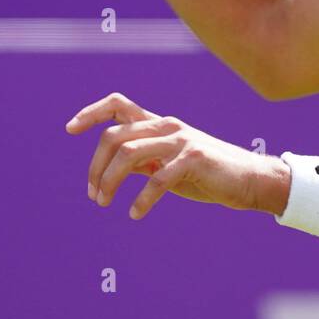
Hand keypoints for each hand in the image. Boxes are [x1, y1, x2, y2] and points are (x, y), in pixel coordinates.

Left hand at [67, 91, 288, 219]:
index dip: (92, 112)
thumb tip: (113, 168)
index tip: (70, 129)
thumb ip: (143, 161)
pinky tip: (135, 214)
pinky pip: (157, 179)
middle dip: (96, 166)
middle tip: (93, 194)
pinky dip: (141, 199)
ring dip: (110, 181)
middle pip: (115, 136)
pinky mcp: (194, 159)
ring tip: (104, 203)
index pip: (119, 104)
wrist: (249, 180)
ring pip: (129, 153)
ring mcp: (181, 140)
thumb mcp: (168, 164)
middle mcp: (167, 126)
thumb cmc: (206, 174)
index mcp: (159, 124)